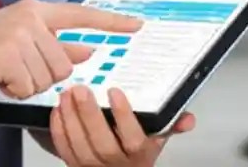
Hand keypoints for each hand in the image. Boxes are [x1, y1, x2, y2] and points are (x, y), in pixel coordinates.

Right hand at [0, 0, 142, 97]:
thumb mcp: (18, 37)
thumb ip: (53, 42)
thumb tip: (86, 50)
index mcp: (35, 10)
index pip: (81, 15)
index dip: (111, 23)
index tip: (136, 25)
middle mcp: (30, 19)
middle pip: (65, 61)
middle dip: (45, 74)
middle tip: (18, 68)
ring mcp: (19, 36)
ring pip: (49, 77)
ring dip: (28, 83)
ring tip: (5, 71)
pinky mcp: (8, 57)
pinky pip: (30, 88)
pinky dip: (15, 90)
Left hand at [49, 86, 193, 165]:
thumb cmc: (137, 151)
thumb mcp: (157, 138)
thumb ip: (170, 124)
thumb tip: (188, 119)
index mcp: (140, 155)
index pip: (134, 140)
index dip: (124, 117)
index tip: (114, 92)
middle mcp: (118, 165)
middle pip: (102, 144)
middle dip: (89, 115)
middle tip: (80, 88)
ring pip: (80, 148)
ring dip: (71, 119)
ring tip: (67, 94)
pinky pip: (65, 151)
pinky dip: (59, 130)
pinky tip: (58, 110)